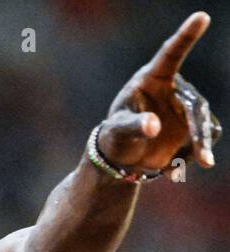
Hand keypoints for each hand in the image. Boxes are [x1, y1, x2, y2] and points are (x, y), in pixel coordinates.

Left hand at [97, 11, 220, 173]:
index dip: (186, 35)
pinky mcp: (192, 127)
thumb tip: (154, 127)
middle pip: (195, 104)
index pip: (171, 54)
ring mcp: (185, 108)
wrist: (121, 157)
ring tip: (196, 165)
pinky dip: (196, 155)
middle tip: (202, 157)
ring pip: (204, 124)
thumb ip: (133, 126)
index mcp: (151, 79)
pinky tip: (179, 169)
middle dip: (198, 131)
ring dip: (202, 145)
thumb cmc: (114, 137)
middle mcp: (174, 89)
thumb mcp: (118, 131)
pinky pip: (203, 139)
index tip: (201, 16)